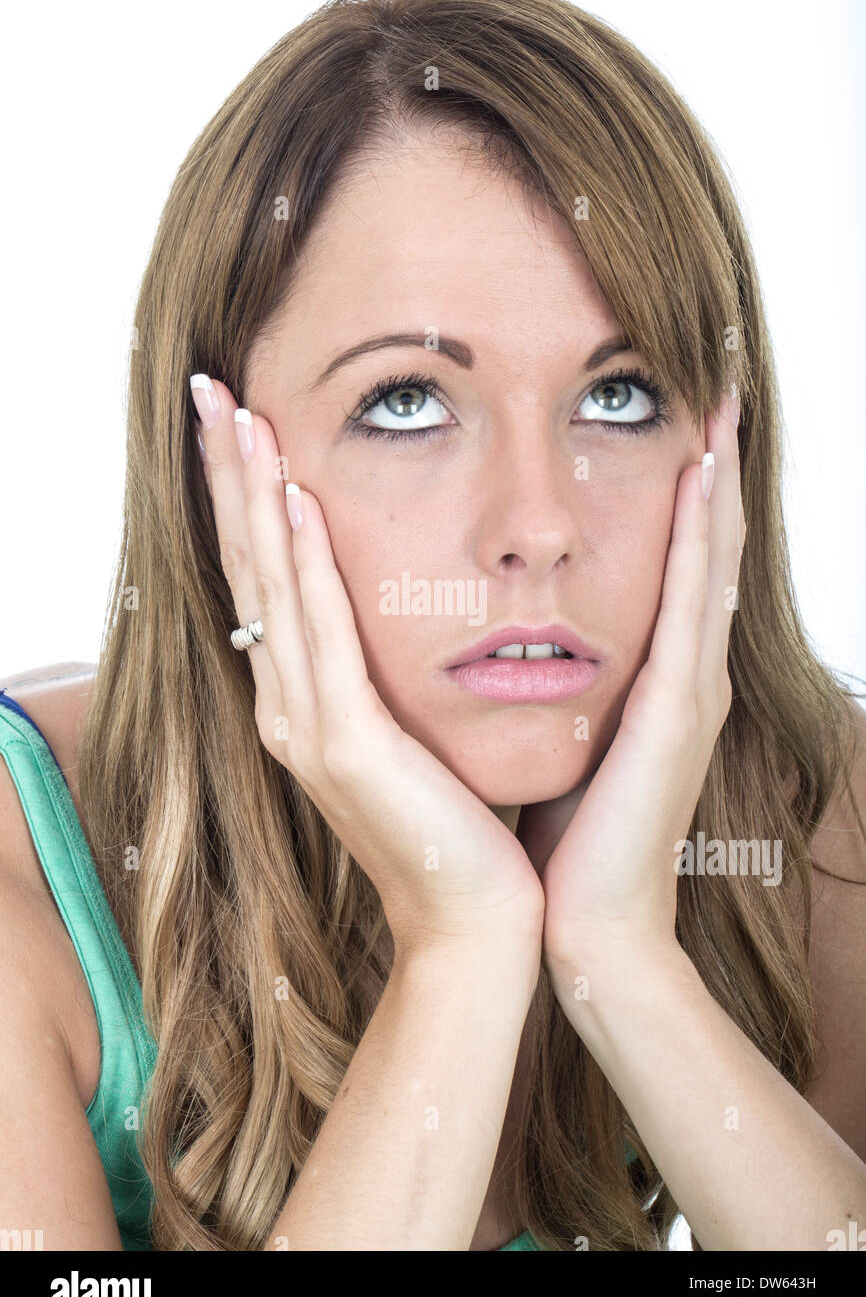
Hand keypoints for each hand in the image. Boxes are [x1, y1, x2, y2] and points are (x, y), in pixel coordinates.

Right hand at [191, 376, 544, 957]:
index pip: (267, 580)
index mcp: (306, 703)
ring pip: (274, 591)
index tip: (241, 422)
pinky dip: (306, 569)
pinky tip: (300, 505)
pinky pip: (322, 640)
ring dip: (256, 500)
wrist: (478, 921)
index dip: (246, 499)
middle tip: (211, 392)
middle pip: (250, 569)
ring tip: (242, 420)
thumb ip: (385, 674)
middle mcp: (289, 708)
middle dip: (231, 477)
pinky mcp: (346, 747)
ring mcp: (308, 729)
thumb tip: (400, 607)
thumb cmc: (458, 826)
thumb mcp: (413, 733)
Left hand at [539, 388, 744, 971]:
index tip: (675, 411)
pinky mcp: (680, 710)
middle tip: (716, 369)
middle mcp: (686, 668)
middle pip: (705, 540)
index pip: (674, 556)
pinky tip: (702, 472)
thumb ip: (558, 684)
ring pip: (712, 554)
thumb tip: (510, 638)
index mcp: (655, 673)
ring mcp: (693, 686)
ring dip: (716, 472)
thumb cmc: (562, 838)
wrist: (582, 927)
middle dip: (711, 456)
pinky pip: (693, 602)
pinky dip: (702, 534)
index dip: (682, 485)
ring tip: (720, 392)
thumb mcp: (562, 738)